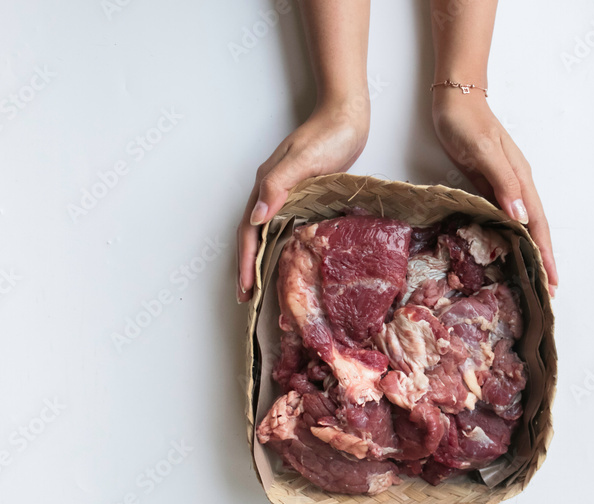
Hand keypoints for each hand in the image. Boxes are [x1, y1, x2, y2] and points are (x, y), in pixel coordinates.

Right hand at [236, 99, 369, 302]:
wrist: (347, 116)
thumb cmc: (328, 135)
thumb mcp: (303, 160)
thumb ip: (278, 186)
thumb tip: (255, 216)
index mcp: (267, 185)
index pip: (250, 231)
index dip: (246, 261)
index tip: (246, 289)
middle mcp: (272, 191)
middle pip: (254, 235)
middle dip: (248, 267)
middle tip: (247, 298)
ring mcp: (287, 192)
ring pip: (269, 232)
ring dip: (262, 259)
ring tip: (261, 285)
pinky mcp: (304, 194)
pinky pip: (286, 225)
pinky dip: (281, 245)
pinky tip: (288, 258)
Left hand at [432, 94, 558, 294]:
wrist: (455, 98)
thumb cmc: (467, 122)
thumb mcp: (483, 151)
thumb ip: (502, 182)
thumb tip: (519, 216)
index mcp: (521, 180)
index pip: (538, 225)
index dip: (546, 254)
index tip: (552, 282)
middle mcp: (517, 186)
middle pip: (534, 230)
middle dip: (542, 261)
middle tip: (546, 293)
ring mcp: (504, 186)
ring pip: (521, 226)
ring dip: (527, 252)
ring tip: (530, 280)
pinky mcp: (490, 185)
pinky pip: (503, 219)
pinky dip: (509, 238)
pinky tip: (506, 252)